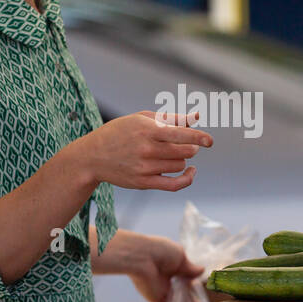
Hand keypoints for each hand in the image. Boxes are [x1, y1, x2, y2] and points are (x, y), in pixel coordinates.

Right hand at [75, 110, 212, 191]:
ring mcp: (145, 168)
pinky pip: (173, 184)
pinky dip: (186, 179)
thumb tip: (197, 116)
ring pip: (180, 165)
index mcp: (146, 130)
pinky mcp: (144, 183)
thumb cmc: (120, 132)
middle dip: (190, 147)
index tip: (210, 141)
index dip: (198, 137)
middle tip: (182, 143)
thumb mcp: (142, 119)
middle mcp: (146, 149)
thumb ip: (171, 118)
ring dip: (182, 159)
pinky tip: (190, 171)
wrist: (92, 156)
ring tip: (171, 153)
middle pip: (184, 151)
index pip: (180, 133)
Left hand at [125, 234, 203, 301]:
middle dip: (191, 296)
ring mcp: (162, 291)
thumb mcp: (180, 256)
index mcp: (172, 267)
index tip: (200, 286)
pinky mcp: (156, 300)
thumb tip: (202, 270)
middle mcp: (167, 279)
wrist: (142, 259)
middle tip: (201, 300)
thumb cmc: (161, 252)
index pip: (184, 277)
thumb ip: (190, 267)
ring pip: (176, 301)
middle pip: (181, 291)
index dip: (193, 282)